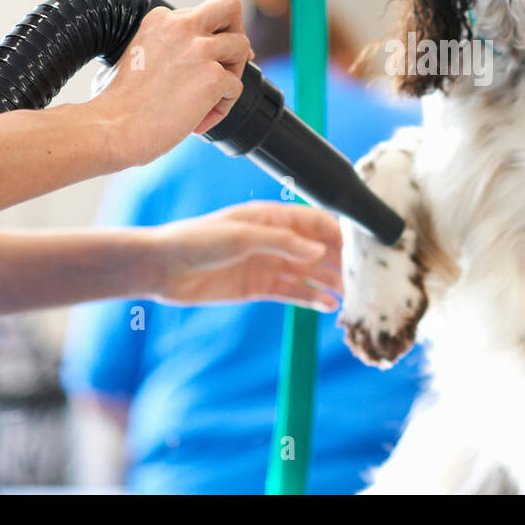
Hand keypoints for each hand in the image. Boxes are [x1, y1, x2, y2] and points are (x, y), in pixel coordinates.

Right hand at [91, 0, 255, 169]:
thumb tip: (181, 63)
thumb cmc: (114, 103)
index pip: (200, 15)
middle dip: (237, 30)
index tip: (204, 60)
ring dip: (233, 74)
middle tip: (229, 60)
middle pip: (229, 7)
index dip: (205, 40)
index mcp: (160, 19)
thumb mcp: (133, 55)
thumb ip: (161, 47)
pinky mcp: (213, 77)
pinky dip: (223, 108)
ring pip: (242, 47)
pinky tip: (198, 121)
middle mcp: (181, 26)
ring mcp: (199, 50)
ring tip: (210, 98)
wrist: (109, 128)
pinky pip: (236, 87)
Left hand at [142, 201, 342, 311]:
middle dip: (340, 263)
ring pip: (308, 273)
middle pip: (317, 250)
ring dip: (329, 283)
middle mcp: (274, 240)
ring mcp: (268, 264)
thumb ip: (282, 243)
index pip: (316, 223)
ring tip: (350, 297)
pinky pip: (292, 292)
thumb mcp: (241, 236)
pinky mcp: (258, 287)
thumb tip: (319, 250)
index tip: (360, 250)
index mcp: (272, 218)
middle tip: (361, 280)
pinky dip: (310, 298)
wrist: (162, 267)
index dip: (339, 235)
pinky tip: (328, 306)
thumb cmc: (197, 240)